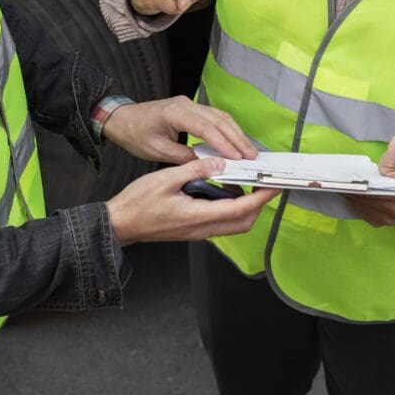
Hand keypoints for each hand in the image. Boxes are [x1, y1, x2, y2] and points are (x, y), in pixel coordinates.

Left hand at [102, 96, 256, 163]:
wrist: (121, 118)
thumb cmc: (135, 134)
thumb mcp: (156, 151)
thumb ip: (183, 156)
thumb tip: (208, 164)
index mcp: (175, 112)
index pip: (206, 127)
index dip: (224, 143)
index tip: (238, 158)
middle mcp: (186, 103)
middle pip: (219, 119)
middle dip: (237, 139)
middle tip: (252, 157)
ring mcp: (189, 103)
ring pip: (220, 116)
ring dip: (236, 134)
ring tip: (248, 152)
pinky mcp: (191, 108)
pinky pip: (214, 117)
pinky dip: (227, 130)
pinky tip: (235, 143)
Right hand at [106, 156, 277, 245]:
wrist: (120, 224)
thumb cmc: (137, 203)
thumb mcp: (166, 179)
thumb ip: (195, 170)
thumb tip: (219, 163)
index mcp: (198, 216)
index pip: (240, 209)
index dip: (261, 198)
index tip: (274, 186)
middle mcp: (202, 229)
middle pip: (243, 223)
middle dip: (259, 205)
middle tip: (266, 184)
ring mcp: (197, 231)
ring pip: (232, 224)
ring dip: (245, 207)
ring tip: (248, 184)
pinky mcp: (192, 229)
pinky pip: (219, 222)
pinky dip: (230, 208)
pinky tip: (224, 191)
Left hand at [344, 133, 394, 226]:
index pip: (378, 191)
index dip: (362, 185)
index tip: (349, 177)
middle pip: (366, 200)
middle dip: (351, 188)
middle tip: (335, 177)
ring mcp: (386, 220)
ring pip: (361, 206)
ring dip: (349, 194)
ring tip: (337, 182)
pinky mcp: (378, 222)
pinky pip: (361, 211)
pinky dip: (353, 200)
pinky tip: (345, 190)